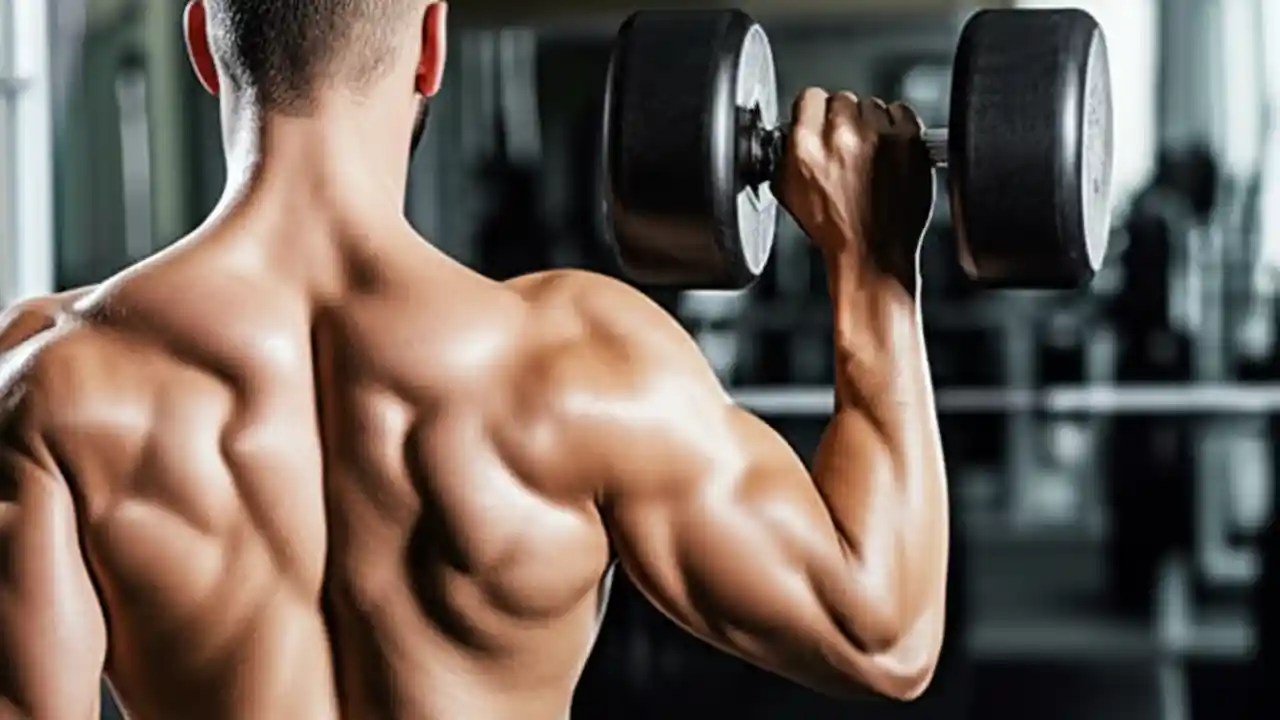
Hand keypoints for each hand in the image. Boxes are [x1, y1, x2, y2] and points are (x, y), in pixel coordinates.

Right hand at [776, 89, 935, 290]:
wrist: (873, 253)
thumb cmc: (836, 230)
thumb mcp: (791, 193)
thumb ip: (788, 155)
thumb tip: (791, 133)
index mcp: (807, 147)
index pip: (810, 97)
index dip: (815, 110)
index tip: (821, 120)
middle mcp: (841, 136)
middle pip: (842, 98)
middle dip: (843, 118)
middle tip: (847, 145)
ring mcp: (878, 135)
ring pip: (872, 104)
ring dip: (870, 122)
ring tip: (869, 153)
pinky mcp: (908, 139)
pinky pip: (901, 111)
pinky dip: (896, 126)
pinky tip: (888, 150)